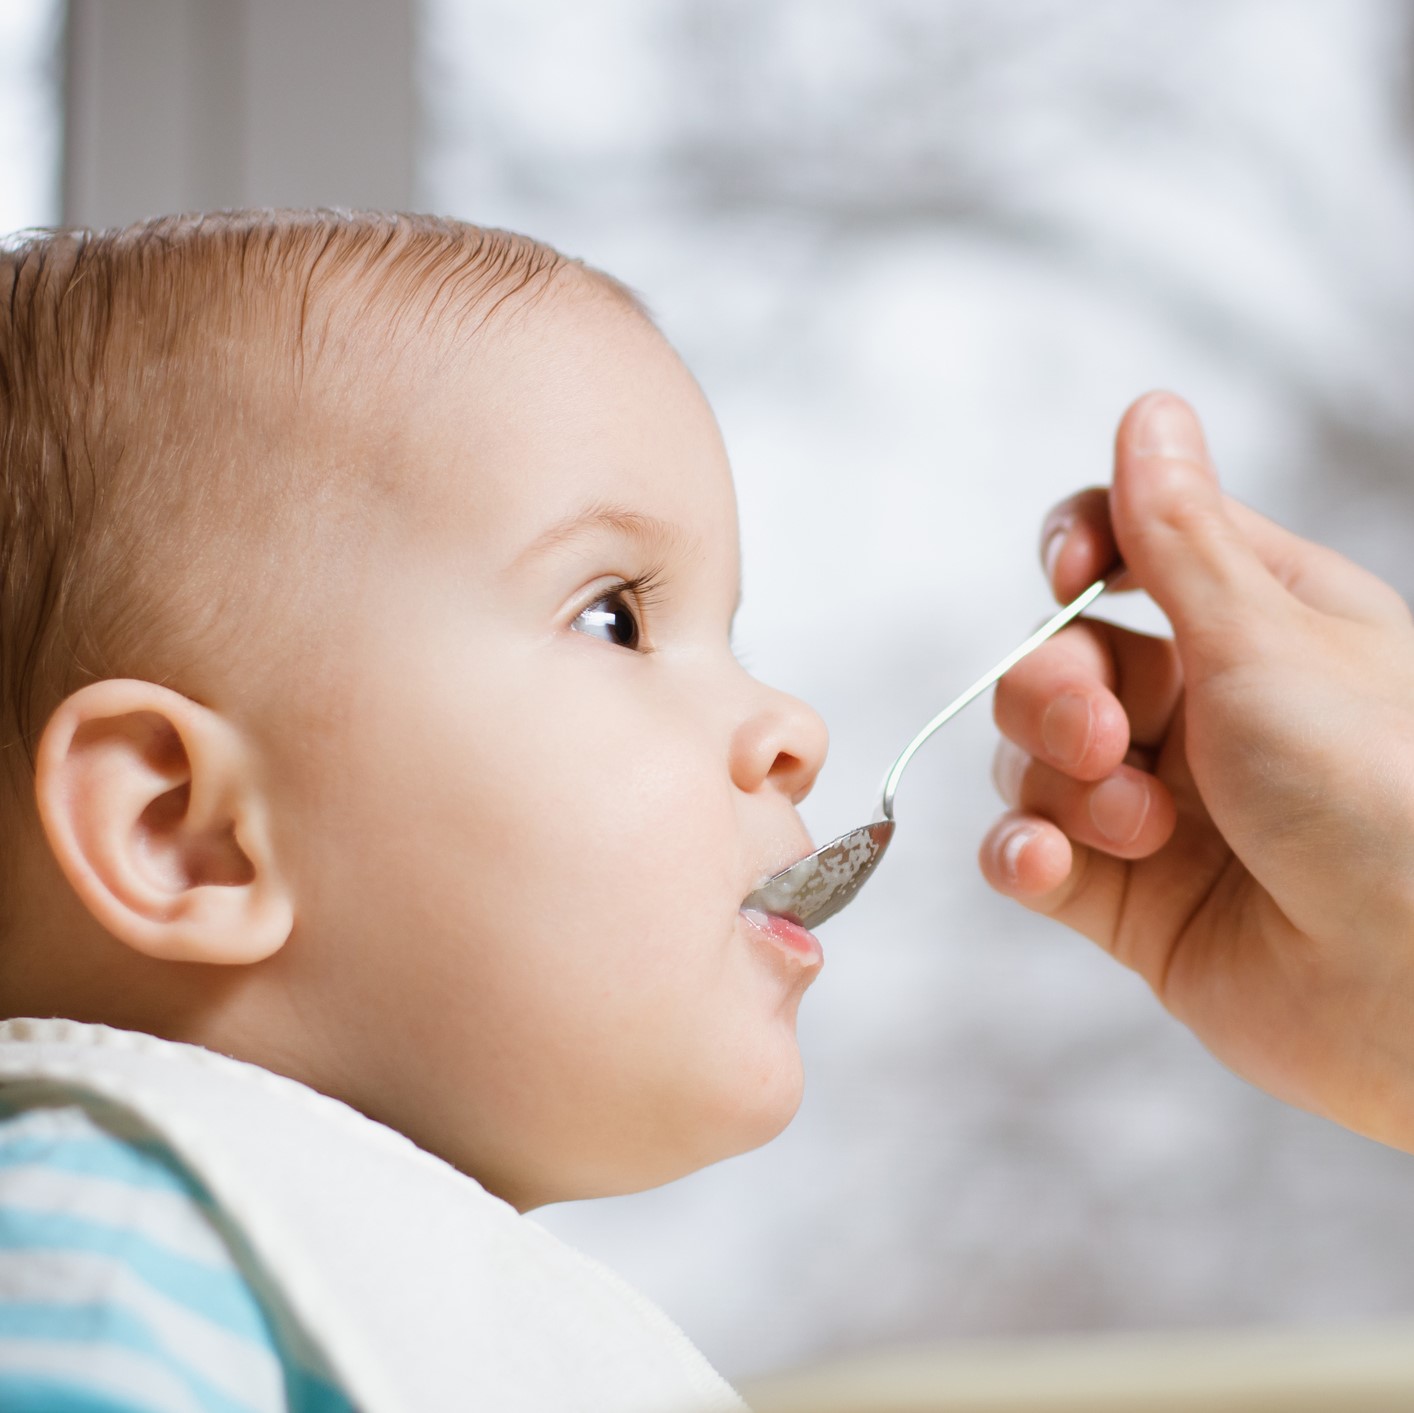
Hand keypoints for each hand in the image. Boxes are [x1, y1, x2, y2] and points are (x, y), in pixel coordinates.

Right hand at [980, 391, 1413, 1149]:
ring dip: (1061, 784)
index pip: (1127, 549)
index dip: (1078, 552)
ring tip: (1139, 828)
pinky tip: (1046, 862)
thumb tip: (1148, 408)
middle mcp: (1202, 707)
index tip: (1069, 576)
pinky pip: (1034, 853)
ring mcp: (1161, 805)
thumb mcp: (1267, 642)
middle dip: (1055, 694)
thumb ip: (1178, 535)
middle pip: (1056, 659)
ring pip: (1034, 760)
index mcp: (1253, 623)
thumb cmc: (1380, 792)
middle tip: (1105, 737)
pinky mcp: (1130, 897)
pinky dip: (1026, 853)